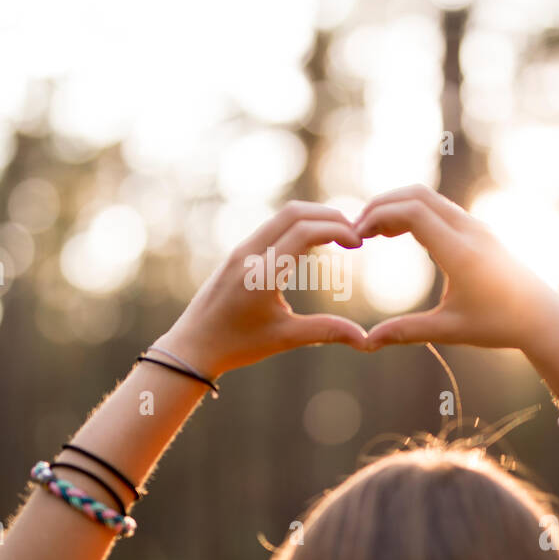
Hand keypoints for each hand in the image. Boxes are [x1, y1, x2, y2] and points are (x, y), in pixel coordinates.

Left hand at [156, 202, 369, 376]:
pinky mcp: (237, 252)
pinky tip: (314, 240)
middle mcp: (248, 254)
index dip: (337, 230)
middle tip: (355, 233)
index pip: (305, 232)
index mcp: (261, 275)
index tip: (359, 243)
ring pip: (282, 216)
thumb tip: (365, 341)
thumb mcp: (284, 339)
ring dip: (314, 218)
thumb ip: (326, 331)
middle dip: (330, 216)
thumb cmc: (237, 345)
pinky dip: (297, 225)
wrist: (192, 346)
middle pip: (295, 213)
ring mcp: (240, 250)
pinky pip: (272, 227)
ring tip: (339, 234)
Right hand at [355, 184, 558, 350]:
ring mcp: (475, 227)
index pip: (413, 213)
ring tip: (371, 232)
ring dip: (396, 206)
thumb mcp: (449, 330)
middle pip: (416, 195)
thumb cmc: (498, 325)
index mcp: (461, 252)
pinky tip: (396, 233)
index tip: (356, 237)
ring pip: (428, 197)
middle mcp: (469, 231)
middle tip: (356, 230)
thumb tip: (366, 344)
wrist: (542, 317)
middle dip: (381, 205)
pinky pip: (438, 207)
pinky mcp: (477, 230)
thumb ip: (406, 332)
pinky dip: (412, 211)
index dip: (378, 217)